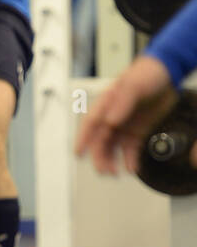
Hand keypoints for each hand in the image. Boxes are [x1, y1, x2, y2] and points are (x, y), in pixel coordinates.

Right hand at [75, 55, 183, 174]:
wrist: (168, 74)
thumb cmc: (147, 73)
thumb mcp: (134, 84)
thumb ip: (122, 101)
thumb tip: (110, 120)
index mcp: (107, 103)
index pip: (91, 123)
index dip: (83, 138)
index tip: (78, 152)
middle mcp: (112, 116)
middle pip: (100, 139)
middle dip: (99, 156)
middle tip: (103, 169)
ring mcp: (124, 125)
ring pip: (112, 148)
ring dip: (111, 161)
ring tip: (114, 172)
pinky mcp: (137, 132)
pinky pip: (130, 149)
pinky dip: (130, 160)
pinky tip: (131, 168)